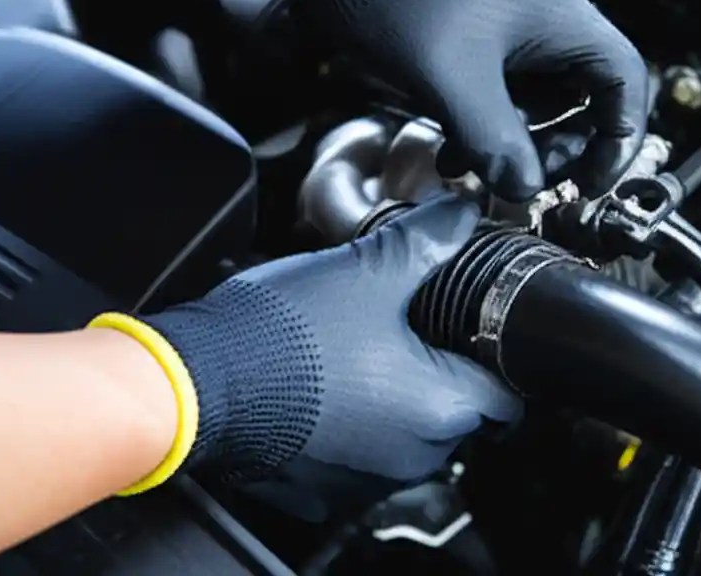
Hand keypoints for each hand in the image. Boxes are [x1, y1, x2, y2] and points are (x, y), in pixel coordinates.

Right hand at [141, 196, 519, 485]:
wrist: (193, 385)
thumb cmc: (281, 336)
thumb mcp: (368, 270)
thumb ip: (427, 240)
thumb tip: (462, 211)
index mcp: (441, 408)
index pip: (508, 396)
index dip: (496, 355)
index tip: (476, 328)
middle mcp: (413, 456)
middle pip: (459, 414)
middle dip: (443, 373)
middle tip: (411, 327)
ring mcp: (365, 480)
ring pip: (408, 435)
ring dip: (397, 398)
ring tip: (362, 349)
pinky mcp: (321, 489)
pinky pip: (358, 454)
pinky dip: (353, 423)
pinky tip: (328, 382)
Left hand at [230, 0, 649, 200]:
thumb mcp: (450, 80)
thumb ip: (494, 141)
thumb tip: (524, 190)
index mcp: (559, 14)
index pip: (624, 81)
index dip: (618, 139)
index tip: (589, 183)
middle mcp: (543, 12)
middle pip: (580, 96)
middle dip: (552, 146)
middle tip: (516, 180)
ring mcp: (507, 16)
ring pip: (533, 95)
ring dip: (509, 138)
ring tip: (468, 166)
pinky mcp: (472, 26)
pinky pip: (497, 84)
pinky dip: (481, 120)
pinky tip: (448, 143)